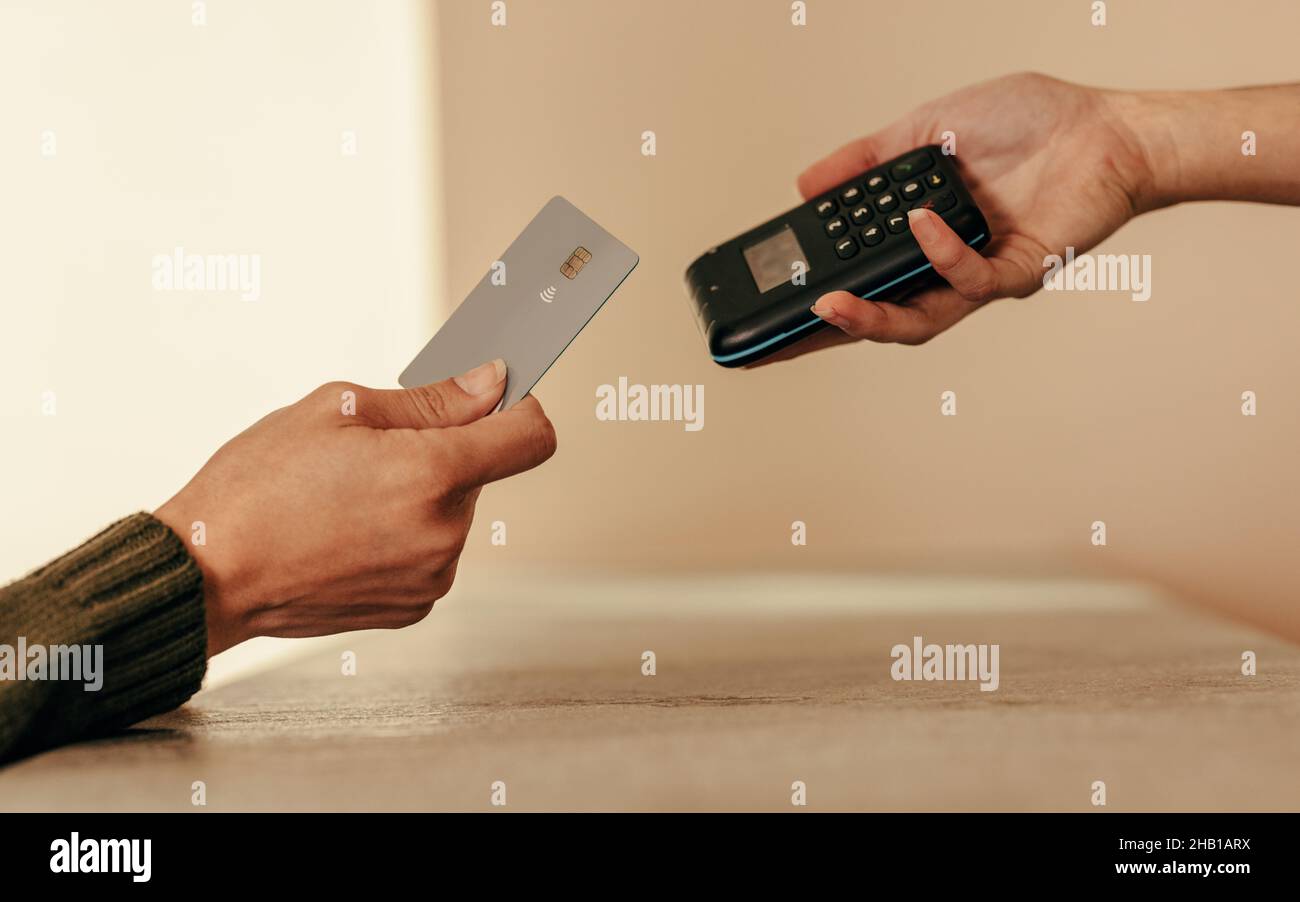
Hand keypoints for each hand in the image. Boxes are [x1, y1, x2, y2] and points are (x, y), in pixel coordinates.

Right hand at [154, 360, 555, 654]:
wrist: (208, 574)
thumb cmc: (257, 487)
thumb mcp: (341, 411)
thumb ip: (432, 399)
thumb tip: (492, 383)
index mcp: (433, 476)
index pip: (531, 437)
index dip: (519, 408)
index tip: (494, 400)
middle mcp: (445, 534)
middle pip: (482, 472)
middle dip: (443, 452)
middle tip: (371, 453)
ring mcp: (432, 577)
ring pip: (453, 513)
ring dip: (420, 496)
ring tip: (348, 498)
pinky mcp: (413, 606)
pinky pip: (430, 552)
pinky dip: (404, 536)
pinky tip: (349, 532)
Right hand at [778, 72, 1153, 355]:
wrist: (1105, 127)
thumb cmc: (1032, 127)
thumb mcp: (928, 128)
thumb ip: (867, 157)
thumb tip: (807, 182)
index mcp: (920, 237)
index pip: (858, 276)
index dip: (813, 299)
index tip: (767, 310)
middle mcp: (945, 266)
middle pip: (876, 316)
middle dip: (824, 332)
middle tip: (776, 339)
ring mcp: (980, 276)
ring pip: (916, 321)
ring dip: (868, 319)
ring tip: (828, 304)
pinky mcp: (1019, 273)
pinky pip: (969, 278)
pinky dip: (939, 252)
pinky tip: (919, 223)